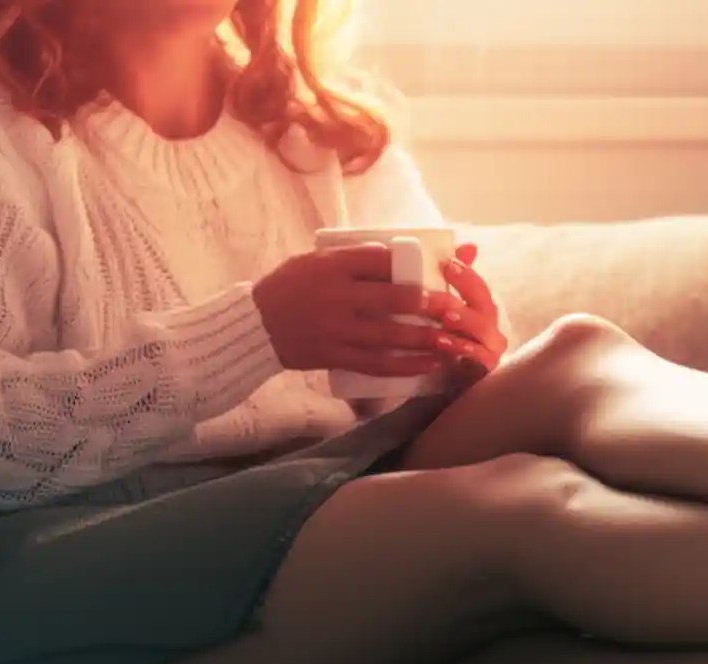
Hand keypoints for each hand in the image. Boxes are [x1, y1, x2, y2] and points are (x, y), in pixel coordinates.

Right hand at [253, 244, 445, 375]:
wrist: (254, 326)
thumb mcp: (314, 261)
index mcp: (331, 266)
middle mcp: (336, 296)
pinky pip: (376, 363)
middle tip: (453, 308)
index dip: (411, 265)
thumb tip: (396, 254)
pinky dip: (406, 365)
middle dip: (429, 304)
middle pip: (393, 299)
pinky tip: (428, 364)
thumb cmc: (290, 287)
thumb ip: (352, 258)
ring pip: (390, 335)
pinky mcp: (334, 356)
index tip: (434, 272)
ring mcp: (335, 329)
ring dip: (425, 338)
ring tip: (450, 339)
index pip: (380, 260)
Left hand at [419, 242, 507, 384]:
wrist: (439, 395)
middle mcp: (490, 332)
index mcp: (481, 314)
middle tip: (445, 277)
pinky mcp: (484, 375)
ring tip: (445, 314)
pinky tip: (443, 343)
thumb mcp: (439, 314)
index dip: (466, 273)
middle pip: (485, 306)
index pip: (479, 288)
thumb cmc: (441, 350)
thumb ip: (450, 283)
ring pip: (484, 331)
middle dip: (466, 290)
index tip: (447, 262)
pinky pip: (479, 360)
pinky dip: (463, 350)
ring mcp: (490, 354)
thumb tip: (468, 245)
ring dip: (465, 320)